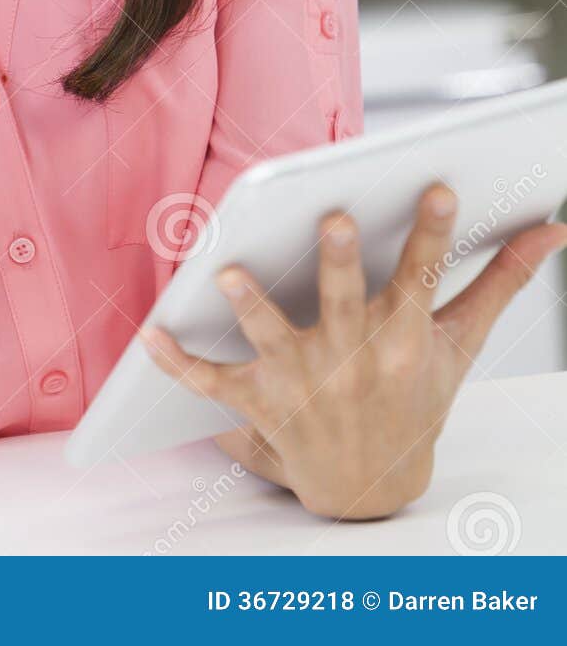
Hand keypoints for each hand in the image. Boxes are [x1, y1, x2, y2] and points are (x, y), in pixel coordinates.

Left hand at [141, 183, 566, 520]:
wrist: (372, 490)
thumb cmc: (415, 400)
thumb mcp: (459, 344)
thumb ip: (498, 281)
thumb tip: (549, 225)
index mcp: (402, 337)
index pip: (422, 276)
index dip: (431, 233)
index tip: (435, 189)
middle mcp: (353, 359)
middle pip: (344, 302)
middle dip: (337, 264)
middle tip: (330, 219)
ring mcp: (303, 384)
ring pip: (274, 339)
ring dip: (251, 308)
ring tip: (228, 272)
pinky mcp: (261, 405)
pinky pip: (213, 385)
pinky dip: (179, 364)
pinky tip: (151, 334)